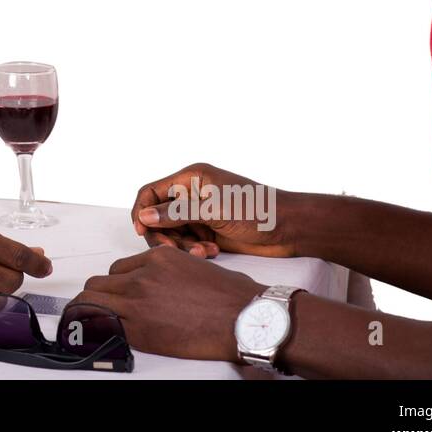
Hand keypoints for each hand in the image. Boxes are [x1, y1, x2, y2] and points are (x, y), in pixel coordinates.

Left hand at [73, 246, 264, 360]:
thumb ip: (168, 269)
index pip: (118, 268)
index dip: (119, 283)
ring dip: (92, 310)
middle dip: (100, 295)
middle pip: (99, 282)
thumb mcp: (194, 265)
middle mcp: (142, 276)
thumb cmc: (231, 296)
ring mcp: (138, 301)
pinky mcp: (140, 329)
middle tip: (103, 308)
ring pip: (92, 300)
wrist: (245, 318)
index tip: (120, 294)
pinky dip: (99, 329)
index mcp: (157, 257)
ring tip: (93, 322)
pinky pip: (103, 325)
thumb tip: (158, 281)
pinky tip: (101, 333)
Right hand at [131, 162, 297, 258]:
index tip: (142, 231)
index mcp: (191, 179)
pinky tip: (211, 252)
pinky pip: (187, 243)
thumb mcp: (214, 210)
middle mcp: (191, 194)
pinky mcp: (208, 232)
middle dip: (163, 234)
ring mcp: (199, 214)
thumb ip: (177, 213)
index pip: (151, 191)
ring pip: (171, 233)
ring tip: (203, 252)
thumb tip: (144, 217)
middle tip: (173, 250)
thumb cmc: (257, 209)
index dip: (142, 210)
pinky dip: (193, 250)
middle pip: (158, 216)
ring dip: (181, 245)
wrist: (289, 228)